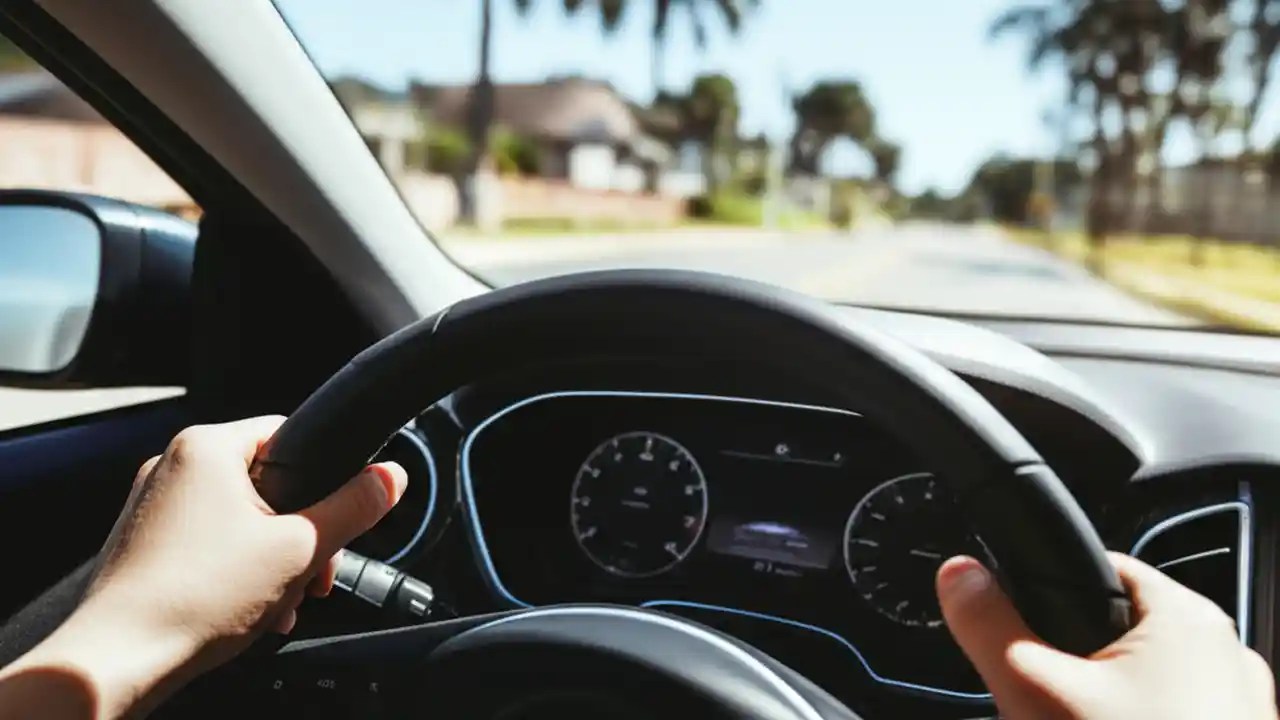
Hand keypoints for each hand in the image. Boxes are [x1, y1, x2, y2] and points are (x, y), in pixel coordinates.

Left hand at [0, 416, 405, 718]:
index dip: (327, 479)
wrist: (117, 661)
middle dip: (300, 535)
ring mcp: (153, 505)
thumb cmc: (195, 599)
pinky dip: (236, 571)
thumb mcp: (299, 549)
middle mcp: (173, 465)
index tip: (338, 521)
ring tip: (279, 602)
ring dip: (272, 560)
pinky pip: (209, 542)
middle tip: (313, 575)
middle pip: (268, 484)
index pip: (291, 435)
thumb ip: (353, 507)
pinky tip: (249, 609)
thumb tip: (391, 477)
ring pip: (240, 519)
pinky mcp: (144, 542)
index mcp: (207, 447)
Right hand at [937, 552, 1276, 718]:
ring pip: (1145, 688)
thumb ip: (989, 625)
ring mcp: (1242, 709)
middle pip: (1119, 635)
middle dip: (1075, 667)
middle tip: (1047, 706)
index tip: (1024, 635)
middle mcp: (1227, 655)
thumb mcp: (1034, 691)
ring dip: (1105, 709)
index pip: (1100, 569)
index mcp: (1186, 618)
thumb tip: (958, 574)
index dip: (1048, 596)